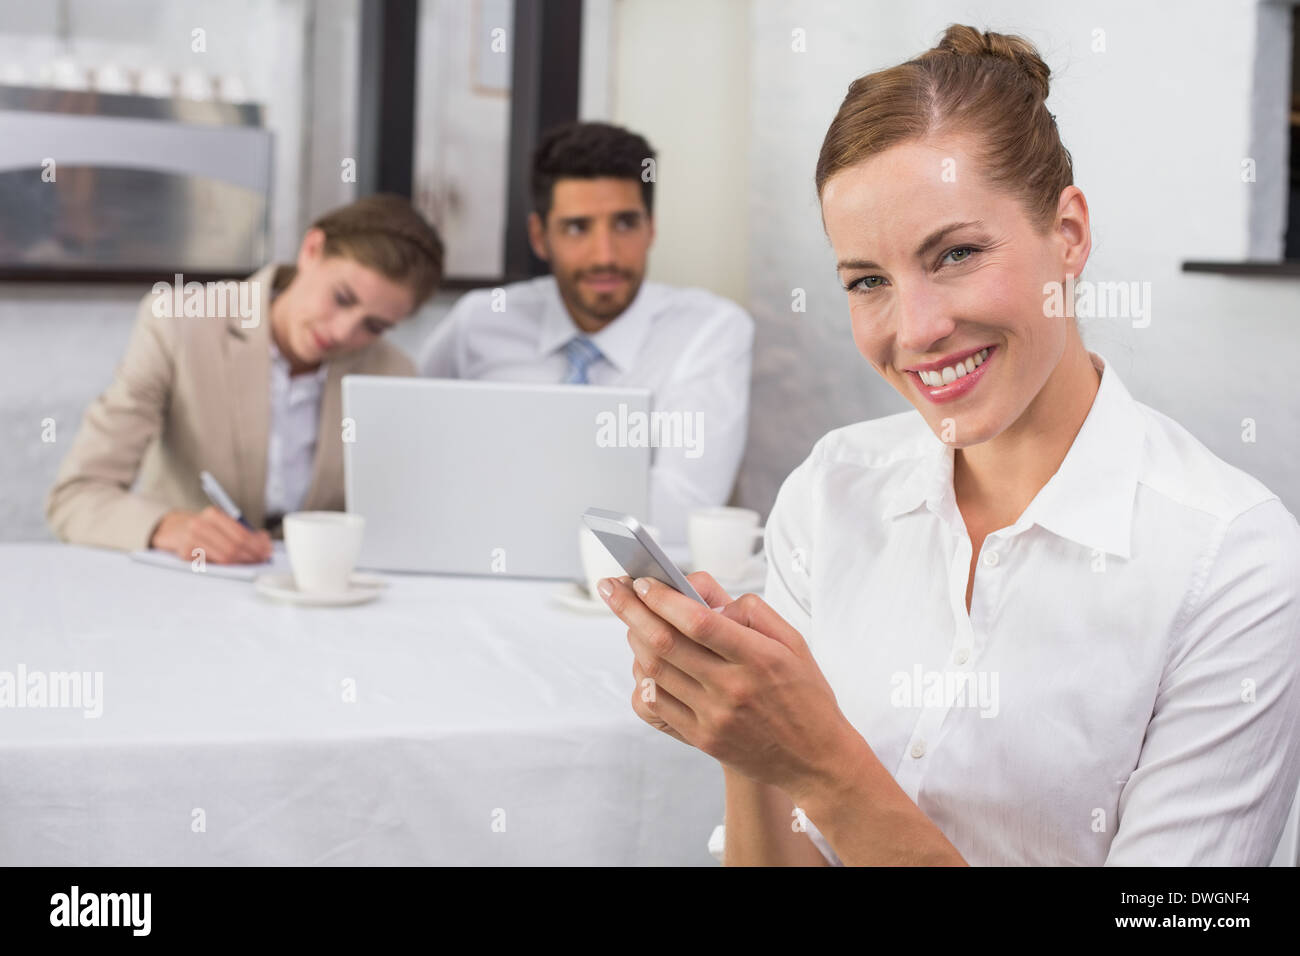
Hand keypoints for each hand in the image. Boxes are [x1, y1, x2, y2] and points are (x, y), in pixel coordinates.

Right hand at [150, 507, 271, 564]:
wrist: (173, 529)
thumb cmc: (204, 528)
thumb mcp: (220, 522)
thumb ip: (242, 530)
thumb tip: (265, 541)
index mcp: (213, 514)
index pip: (241, 533)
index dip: (257, 545)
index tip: (267, 551)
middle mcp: (201, 525)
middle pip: (234, 546)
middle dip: (252, 555)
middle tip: (262, 560)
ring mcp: (191, 539)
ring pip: (224, 557)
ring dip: (241, 562)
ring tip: (252, 563)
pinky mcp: (184, 554)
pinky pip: (211, 564)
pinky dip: (225, 566)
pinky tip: (233, 565)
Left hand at [600, 570, 862, 801]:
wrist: (816, 760)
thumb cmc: (806, 695)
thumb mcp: (794, 643)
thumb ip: (753, 612)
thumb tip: (709, 595)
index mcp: (758, 657)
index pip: (698, 621)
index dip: (664, 598)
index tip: (643, 580)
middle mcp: (733, 687)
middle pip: (665, 642)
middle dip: (630, 609)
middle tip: (611, 588)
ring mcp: (714, 716)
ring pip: (655, 671)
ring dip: (633, 640)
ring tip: (628, 620)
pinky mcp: (703, 738)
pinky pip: (658, 705)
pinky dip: (643, 678)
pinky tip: (641, 661)